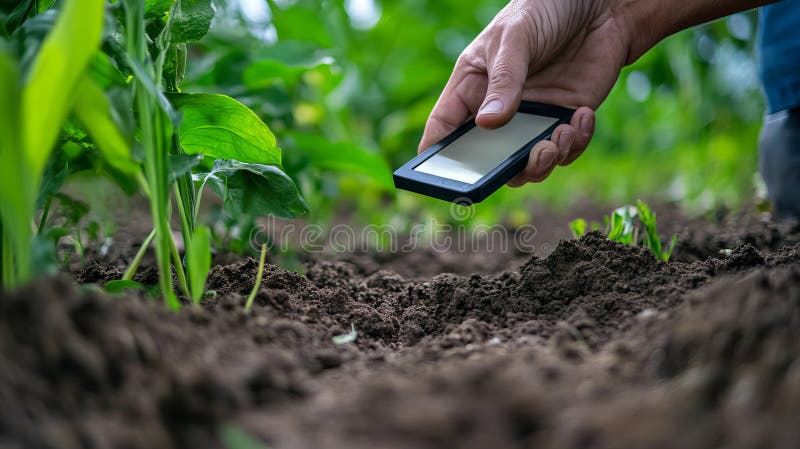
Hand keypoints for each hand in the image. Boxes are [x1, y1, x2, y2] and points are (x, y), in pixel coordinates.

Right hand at [419, 0, 630, 185]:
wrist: (601, 3)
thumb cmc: (544, 7)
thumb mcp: (515, 38)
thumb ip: (503, 81)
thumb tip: (487, 123)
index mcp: (473, 86)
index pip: (445, 127)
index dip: (437, 155)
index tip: (440, 177)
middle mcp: (499, 109)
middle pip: (487, 160)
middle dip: (502, 171)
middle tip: (521, 161)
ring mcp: (533, 117)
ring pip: (527, 165)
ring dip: (543, 161)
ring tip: (558, 136)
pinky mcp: (566, 118)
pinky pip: (567, 149)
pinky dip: (576, 143)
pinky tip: (582, 116)